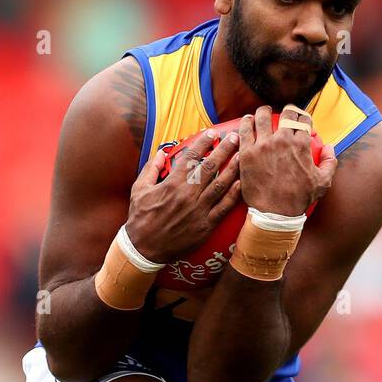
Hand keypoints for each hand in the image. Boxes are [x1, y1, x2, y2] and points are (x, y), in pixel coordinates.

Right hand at [125, 128, 241, 263]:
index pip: (192, 157)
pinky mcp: (206, 226)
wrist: (144, 248)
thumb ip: (151, 169)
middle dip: (224, 149)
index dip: (204, 142)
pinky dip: (233, 194)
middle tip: (234, 137)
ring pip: (221, 185)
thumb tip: (162, 153)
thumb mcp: (139, 189)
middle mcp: (188, 194)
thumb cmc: (140, 218)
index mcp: (172, 184)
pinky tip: (241, 183)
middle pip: (211, 167)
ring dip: (233, 168)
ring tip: (242, 155)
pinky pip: (223, 207)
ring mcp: (199, 210)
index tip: (212, 133)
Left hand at [237, 104, 336, 214]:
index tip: (299, 120)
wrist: (275, 214)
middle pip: (285, 114)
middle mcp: (282, 140)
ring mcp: (262, 145)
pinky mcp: (246, 152)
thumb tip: (329, 147)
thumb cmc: (299, 199)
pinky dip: (246, 122)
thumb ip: (329, 162)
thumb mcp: (322, 183)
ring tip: (262, 114)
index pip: (303, 120)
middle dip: (287, 111)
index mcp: (300, 144)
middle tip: (283, 115)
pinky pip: (244, 130)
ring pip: (262, 116)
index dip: (302, 117)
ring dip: (263, 112)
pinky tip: (247, 121)